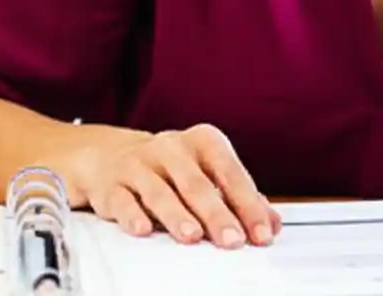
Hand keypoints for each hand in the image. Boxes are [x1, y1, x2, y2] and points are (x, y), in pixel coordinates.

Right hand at [68, 123, 280, 248]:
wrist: (110, 155)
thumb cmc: (172, 168)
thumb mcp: (208, 173)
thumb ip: (240, 198)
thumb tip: (271, 224)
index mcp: (203, 142)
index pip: (231, 173)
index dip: (248, 204)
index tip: (260, 232)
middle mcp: (171, 148)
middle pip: (197, 184)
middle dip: (217, 215)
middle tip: (232, 241)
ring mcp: (139, 164)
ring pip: (159, 191)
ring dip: (177, 215)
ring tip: (192, 237)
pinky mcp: (111, 184)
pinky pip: (122, 199)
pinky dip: (132, 215)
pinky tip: (142, 229)